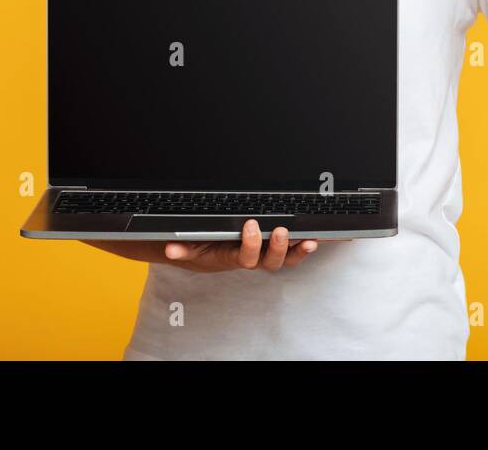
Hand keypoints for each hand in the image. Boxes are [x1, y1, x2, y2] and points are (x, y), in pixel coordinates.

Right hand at [161, 219, 343, 272]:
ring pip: (285, 260)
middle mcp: (252, 259)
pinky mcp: (276, 251)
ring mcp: (265, 256)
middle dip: (277, 247)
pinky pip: (294, 252)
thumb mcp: (191, 248)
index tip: (250, 225)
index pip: (244, 256)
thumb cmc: (204, 248)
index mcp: (233, 257)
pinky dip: (305, 247)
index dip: (250, 244)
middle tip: (280, 230)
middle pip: (270, 262)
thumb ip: (182, 248)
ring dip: (298, 252)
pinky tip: (317, 238)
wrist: (209, 255)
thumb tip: (170, 248)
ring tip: (309, 241)